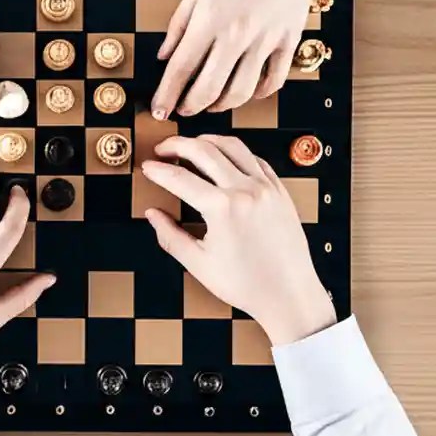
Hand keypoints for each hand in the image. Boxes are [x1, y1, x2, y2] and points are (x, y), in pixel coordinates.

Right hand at [140, 135, 335, 345]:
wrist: (289, 295)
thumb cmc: (247, 285)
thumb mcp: (199, 264)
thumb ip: (170, 235)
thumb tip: (153, 214)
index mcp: (223, 208)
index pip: (179, 178)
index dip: (158, 170)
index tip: (147, 167)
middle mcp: (246, 191)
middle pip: (204, 150)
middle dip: (177, 144)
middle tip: (162, 149)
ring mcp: (266, 188)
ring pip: (232, 146)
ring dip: (207, 140)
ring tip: (191, 145)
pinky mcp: (280, 191)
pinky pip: (255, 159)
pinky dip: (236, 153)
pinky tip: (224, 158)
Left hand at [151, 0, 360, 117]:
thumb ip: (180, 23)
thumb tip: (165, 54)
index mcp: (210, 19)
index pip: (180, 69)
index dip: (166, 95)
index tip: (158, 109)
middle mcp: (237, 34)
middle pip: (208, 89)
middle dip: (190, 107)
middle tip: (183, 110)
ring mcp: (265, 40)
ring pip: (241, 92)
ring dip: (222, 105)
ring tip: (212, 104)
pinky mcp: (288, 41)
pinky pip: (274, 80)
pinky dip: (260, 94)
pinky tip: (249, 92)